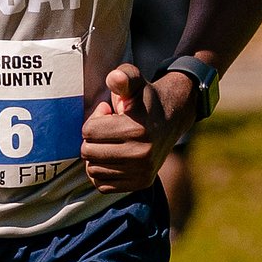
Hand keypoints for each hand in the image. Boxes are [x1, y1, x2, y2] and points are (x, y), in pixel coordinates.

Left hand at [80, 65, 191, 192]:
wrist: (172, 117)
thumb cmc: (146, 98)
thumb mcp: (135, 81)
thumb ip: (123, 76)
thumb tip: (115, 79)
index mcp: (137, 130)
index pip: (88, 132)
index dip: (94, 120)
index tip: (109, 113)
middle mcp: (141, 155)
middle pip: (88, 152)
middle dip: (93, 138)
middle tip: (109, 128)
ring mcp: (142, 172)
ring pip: (93, 170)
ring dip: (96, 155)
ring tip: (112, 142)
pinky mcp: (141, 183)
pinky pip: (102, 185)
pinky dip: (101, 172)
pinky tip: (112, 157)